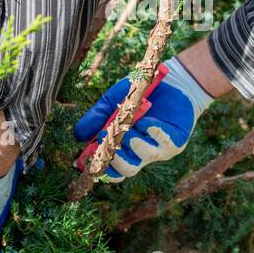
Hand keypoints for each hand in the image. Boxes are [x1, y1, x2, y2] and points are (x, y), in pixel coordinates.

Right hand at [73, 56, 213, 181]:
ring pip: (144, 157)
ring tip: (130, 127)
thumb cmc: (138, 93)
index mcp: (125, 148)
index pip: (112, 170)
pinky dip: (152, 132)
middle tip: (108, 142)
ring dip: (133, 143)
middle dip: (116, 160)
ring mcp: (159, 149)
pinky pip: (163, 144)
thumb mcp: (111, 103)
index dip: (100, 168)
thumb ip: (95, 119)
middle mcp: (141, 153)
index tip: (90, 157)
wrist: (170, 81)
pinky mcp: (176, 142)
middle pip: (127, 171)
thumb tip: (77, 136)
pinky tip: (148, 121)